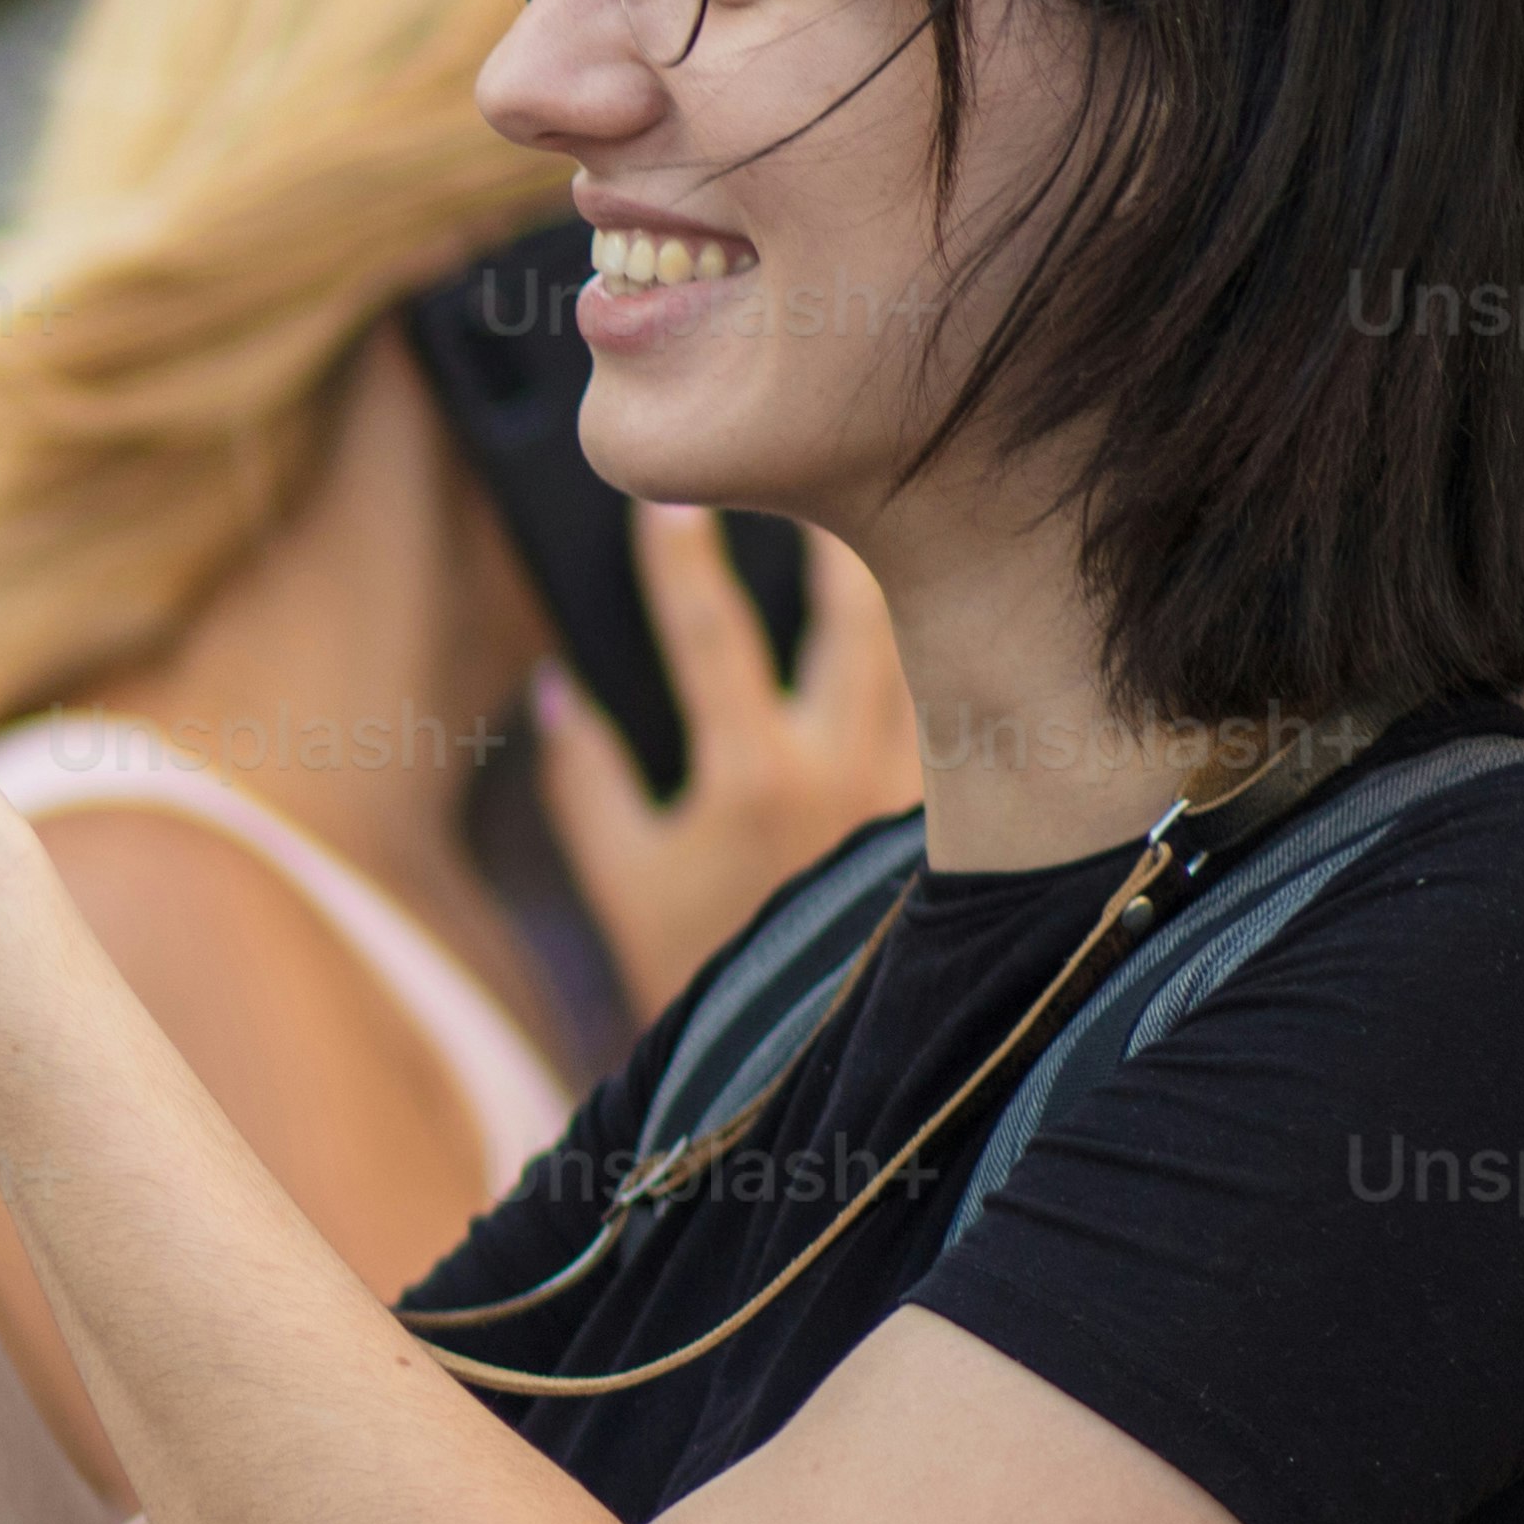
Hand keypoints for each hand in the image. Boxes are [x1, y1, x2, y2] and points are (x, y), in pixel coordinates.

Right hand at [526, 511, 919, 1019]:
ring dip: (903, 583)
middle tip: (828, 460)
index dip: (679, 561)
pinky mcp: (947, 803)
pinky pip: (957, 704)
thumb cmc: (698, 967)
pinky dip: (954, 651)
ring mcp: (908, 784)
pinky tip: (965, 610)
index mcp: (751, 778)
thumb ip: (586, 783)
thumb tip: (558, 690)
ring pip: (922, 649)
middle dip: (833, 535)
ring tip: (903, 511)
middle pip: (852, 614)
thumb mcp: (619, 882)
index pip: (708, 635)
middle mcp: (844, 768)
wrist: (806, 1063)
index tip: (666, 501)